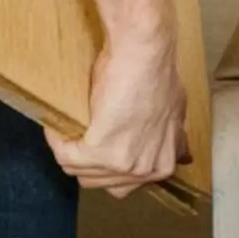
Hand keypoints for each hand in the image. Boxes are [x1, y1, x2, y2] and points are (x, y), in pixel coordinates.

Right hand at [51, 27, 189, 197]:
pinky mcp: (101, 151)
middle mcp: (146, 171)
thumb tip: (181, 154)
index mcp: (162, 166)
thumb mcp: (175, 113)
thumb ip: (174, 139)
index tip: (92, 144)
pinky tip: (57, 126)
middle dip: (84, 161)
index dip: (102, 165)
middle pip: (98, 182)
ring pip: (79, 172)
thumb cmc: (155, 73)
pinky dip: (57, 141)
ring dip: (67, 151)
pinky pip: (66, 157)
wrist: (142, 53)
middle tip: (77, 136)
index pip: (121, 184)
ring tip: (65, 129)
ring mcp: (125, 164)